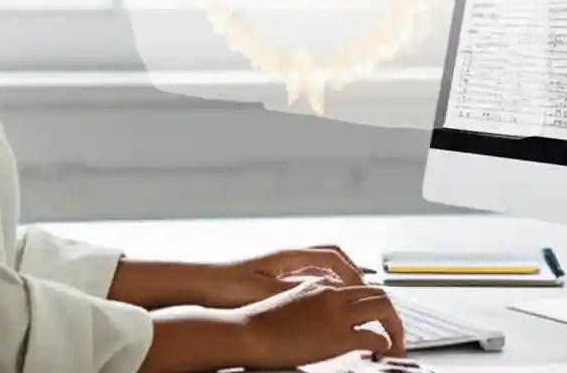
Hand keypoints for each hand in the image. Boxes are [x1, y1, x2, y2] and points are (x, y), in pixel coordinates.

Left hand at [209, 244, 366, 307]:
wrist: (201, 286)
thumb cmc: (227, 286)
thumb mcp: (266, 291)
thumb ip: (296, 290)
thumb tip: (326, 291)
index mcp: (289, 257)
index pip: (333, 256)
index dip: (352, 272)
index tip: (364, 289)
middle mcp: (287, 259)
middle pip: (331, 259)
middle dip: (351, 274)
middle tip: (364, 294)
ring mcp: (281, 269)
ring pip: (319, 271)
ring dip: (336, 284)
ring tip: (349, 303)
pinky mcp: (273, 282)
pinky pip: (307, 282)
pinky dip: (320, 292)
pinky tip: (321, 310)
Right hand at [241, 281, 407, 368]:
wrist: (247, 332)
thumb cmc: (258, 324)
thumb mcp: (288, 304)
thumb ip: (309, 306)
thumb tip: (319, 323)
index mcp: (320, 284)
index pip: (358, 288)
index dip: (372, 304)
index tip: (376, 319)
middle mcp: (333, 293)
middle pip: (378, 294)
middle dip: (391, 314)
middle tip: (396, 333)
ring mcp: (337, 313)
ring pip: (383, 308)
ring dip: (395, 327)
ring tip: (397, 345)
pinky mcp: (338, 335)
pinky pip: (375, 337)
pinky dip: (386, 345)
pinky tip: (385, 353)